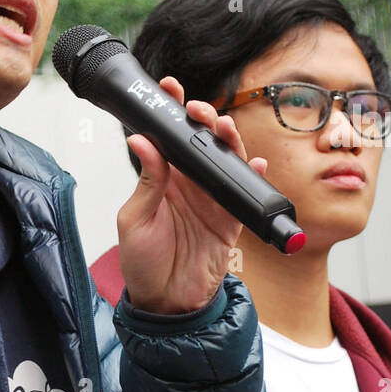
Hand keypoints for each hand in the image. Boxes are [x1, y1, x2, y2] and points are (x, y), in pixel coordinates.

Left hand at [116, 76, 267, 314]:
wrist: (166, 304)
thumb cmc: (142, 264)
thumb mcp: (135, 221)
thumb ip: (146, 183)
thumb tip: (141, 141)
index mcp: (161, 180)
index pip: (166, 138)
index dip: (170, 112)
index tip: (170, 87)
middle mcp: (188, 184)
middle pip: (201, 143)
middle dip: (204, 120)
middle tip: (199, 110)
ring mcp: (211, 200)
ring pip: (226, 161)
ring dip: (229, 141)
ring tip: (224, 128)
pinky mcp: (230, 219)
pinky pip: (246, 192)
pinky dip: (253, 176)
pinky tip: (255, 162)